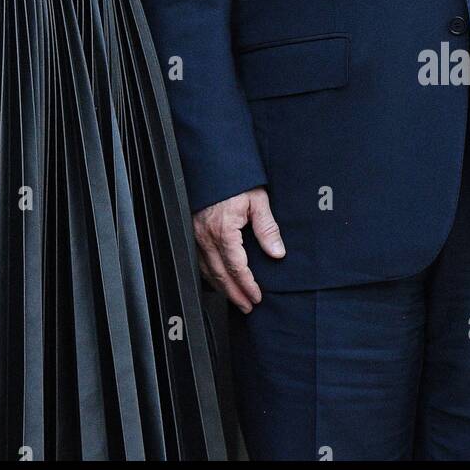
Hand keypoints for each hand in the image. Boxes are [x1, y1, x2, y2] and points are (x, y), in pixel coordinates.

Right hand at [192, 187, 284, 312]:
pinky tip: (218, 280)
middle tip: (247, 306)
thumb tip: (277, 252)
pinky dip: (209, 275)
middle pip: (220, 274)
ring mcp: (196, 234)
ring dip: (222, 288)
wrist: (212, 163)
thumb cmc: (234, 179)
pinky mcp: (191, 231)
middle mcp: (206, 235)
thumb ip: (267, 228)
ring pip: (207, 270)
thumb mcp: (257, 200)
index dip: (247, 285)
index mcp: (223, 230)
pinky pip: (198, 260)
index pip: (236, 267)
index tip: (257, 296)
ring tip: (236, 299)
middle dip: (235, 294)